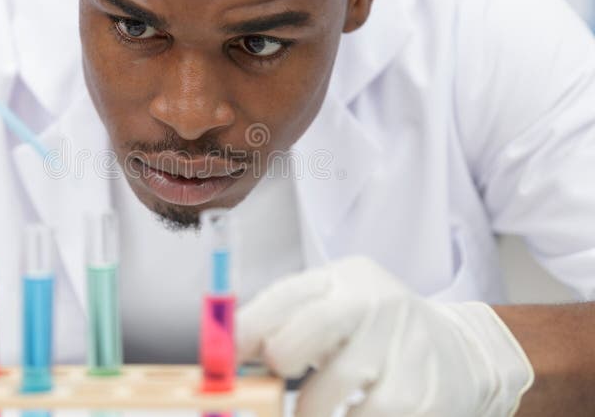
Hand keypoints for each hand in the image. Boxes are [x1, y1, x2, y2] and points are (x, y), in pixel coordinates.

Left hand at [238, 257, 533, 416]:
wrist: (461, 352)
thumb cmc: (376, 332)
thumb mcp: (335, 307)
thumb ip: (285, 320)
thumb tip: (223, 351)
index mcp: (346, 279)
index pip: (286, 296)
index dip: (246, 329)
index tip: (221, 359)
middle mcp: (376, 304)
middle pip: (307, 333)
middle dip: (282, 362)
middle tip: (281, 382)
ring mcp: (402, 348)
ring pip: (330, 393)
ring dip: (309, 411)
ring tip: (311, 410)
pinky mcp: (421, 397)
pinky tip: (350, 412)